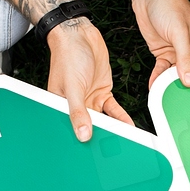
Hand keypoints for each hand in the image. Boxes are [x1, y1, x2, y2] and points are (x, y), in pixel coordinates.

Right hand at [46, 18, 132, 141]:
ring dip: (113, 129)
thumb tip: (83, 134)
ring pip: (103, 120)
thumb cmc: (67, 57)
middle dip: (100, 138)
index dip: (80, 142)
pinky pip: (113, 109)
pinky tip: (129, 126)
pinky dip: (121, 117)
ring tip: (124, 142)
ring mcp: (90, 100)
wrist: (78, 34)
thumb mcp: (72, 87)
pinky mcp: (102, 92)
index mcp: (61, 107)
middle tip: (111, 153)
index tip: (91, 155)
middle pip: (89, 127)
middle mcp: (76, 106)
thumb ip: (78, 112)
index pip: (71, 129)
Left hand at [132, 0, 189, 86]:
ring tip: (166, 94)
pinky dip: (158, 78)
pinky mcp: (166, 55)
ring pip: (177, 75)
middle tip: (182, 98)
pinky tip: (154, 85)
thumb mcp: (179, 33)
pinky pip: (163, 71)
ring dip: (170, 83)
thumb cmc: (170, 5)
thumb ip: (185, 58)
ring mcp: (180, 54)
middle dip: (187, 85)